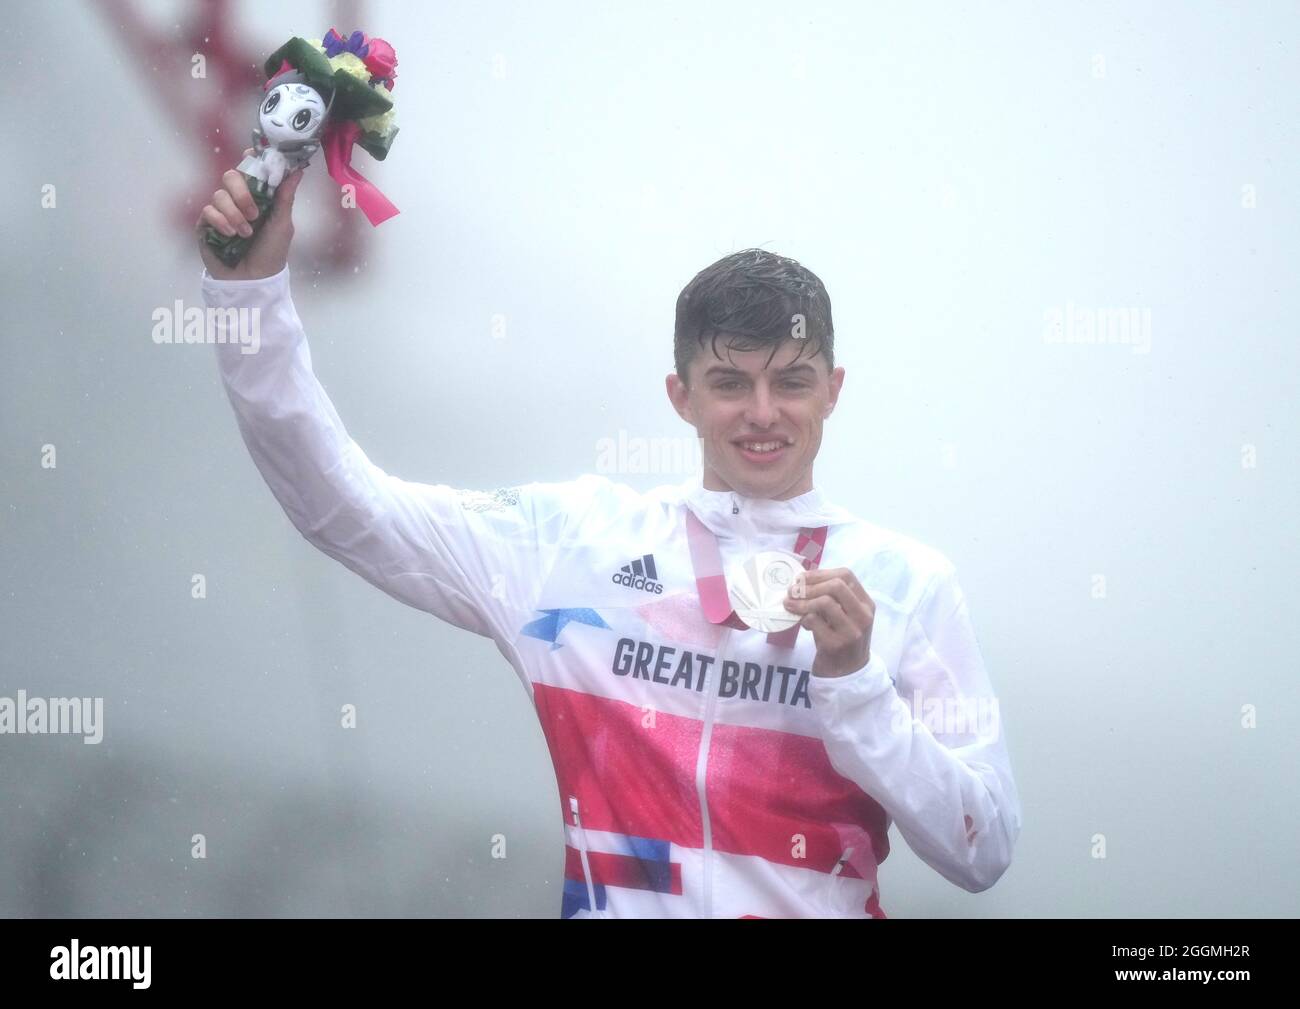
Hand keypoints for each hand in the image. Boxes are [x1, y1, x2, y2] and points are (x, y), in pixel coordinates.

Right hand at [195, 148, 303, 279]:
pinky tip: (231, 235)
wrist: (254, 280)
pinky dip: (222, 222)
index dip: (251, 159)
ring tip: (246, 234)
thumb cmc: (271, 253)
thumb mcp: (283, 225)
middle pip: (231, 176)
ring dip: (235, 214)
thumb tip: (298, 171)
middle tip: (255, 214)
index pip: (250, 169)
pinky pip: (208, 211)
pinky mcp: (206, 224)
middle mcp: (237, 199)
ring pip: (219, 194)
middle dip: (242, 193)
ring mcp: (220, 210)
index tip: (254, 155)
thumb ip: (285, 197)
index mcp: (258, 196)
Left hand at [783, 568, 875, 677]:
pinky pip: (814, 621)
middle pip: (836, 586)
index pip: (846, 575)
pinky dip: (803, 618)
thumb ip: (831, 598)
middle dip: (810, 586)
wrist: (847, 673)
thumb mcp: (844, 616)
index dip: (820, 573)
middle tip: (792, 591)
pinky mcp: (836, 644)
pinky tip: (802, 623)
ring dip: (802, 602)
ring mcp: (851, 631)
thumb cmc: (841, 639)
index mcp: (866, 604)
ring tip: (789, 605)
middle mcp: (863, 616)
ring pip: (825, 602)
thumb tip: (802, 580)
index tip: (802, 578)